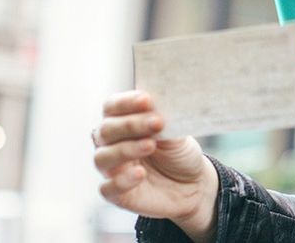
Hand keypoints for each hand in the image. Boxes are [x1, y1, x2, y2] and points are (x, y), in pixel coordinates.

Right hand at [93, 91, 217, 241]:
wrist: (192, 184)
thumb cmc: (178, 152)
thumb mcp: (176, 133)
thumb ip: (163, 120)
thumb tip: (157, 105)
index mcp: (123, 122)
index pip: (112, 107)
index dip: (126, 102)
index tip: (147, 100)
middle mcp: (111, 144)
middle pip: (106, 130)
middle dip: (131, 124)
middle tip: (157, 122)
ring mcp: (111, 169)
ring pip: (102, 157)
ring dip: (126, 149)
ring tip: (150, 145)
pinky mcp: (116, 194)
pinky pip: (107, 188)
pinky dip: (122, 180)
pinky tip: (140, 174)